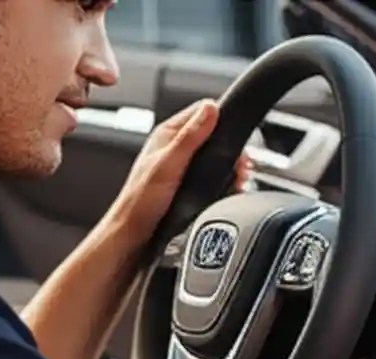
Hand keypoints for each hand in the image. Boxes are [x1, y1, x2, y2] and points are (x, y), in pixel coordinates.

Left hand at [108, 99, 252, 244]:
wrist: (134, 233)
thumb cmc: (142, 201)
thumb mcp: (168, 164)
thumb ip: (190, 136)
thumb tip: (210, 109)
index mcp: (168, 134)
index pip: (202, 110)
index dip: (223, 120)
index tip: (236, 140)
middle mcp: (176, 146)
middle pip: (214, 134)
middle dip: (232, 149)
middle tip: (241, 167)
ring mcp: (182, 164)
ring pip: (216, 155)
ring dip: (231, 166)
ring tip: (239, 179)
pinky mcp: (188, 182)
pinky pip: (213, 173)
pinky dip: (226, 180)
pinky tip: (230, 189)